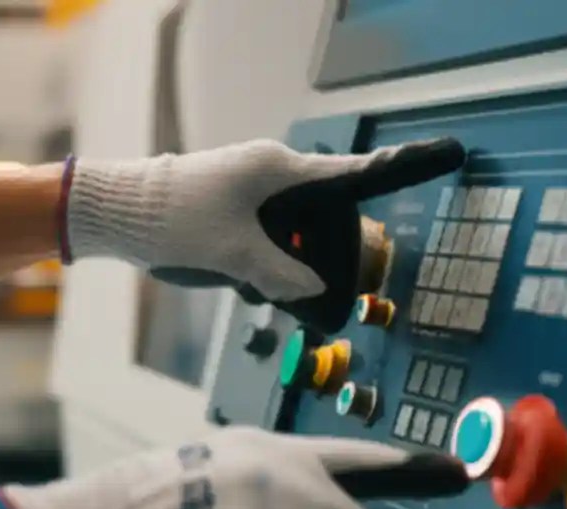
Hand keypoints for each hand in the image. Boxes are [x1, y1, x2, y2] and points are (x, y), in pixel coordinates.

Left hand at [64, 138, 465, 301]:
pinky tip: (244, 284)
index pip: (357, 175)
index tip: (450, 152)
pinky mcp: (239, 211)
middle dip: (323, 259)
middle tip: (304, 298)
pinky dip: (268, 266)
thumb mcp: (233, 256)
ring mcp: (256, 193)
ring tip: (255, 290)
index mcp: (282, 172)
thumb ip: (283, 275)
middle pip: (328, 220)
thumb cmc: (172, 222)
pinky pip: (274, 240)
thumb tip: (319, 292)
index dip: (408, 167)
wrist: (115, 213)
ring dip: (289, 269)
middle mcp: (275, 176)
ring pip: (299, 236)